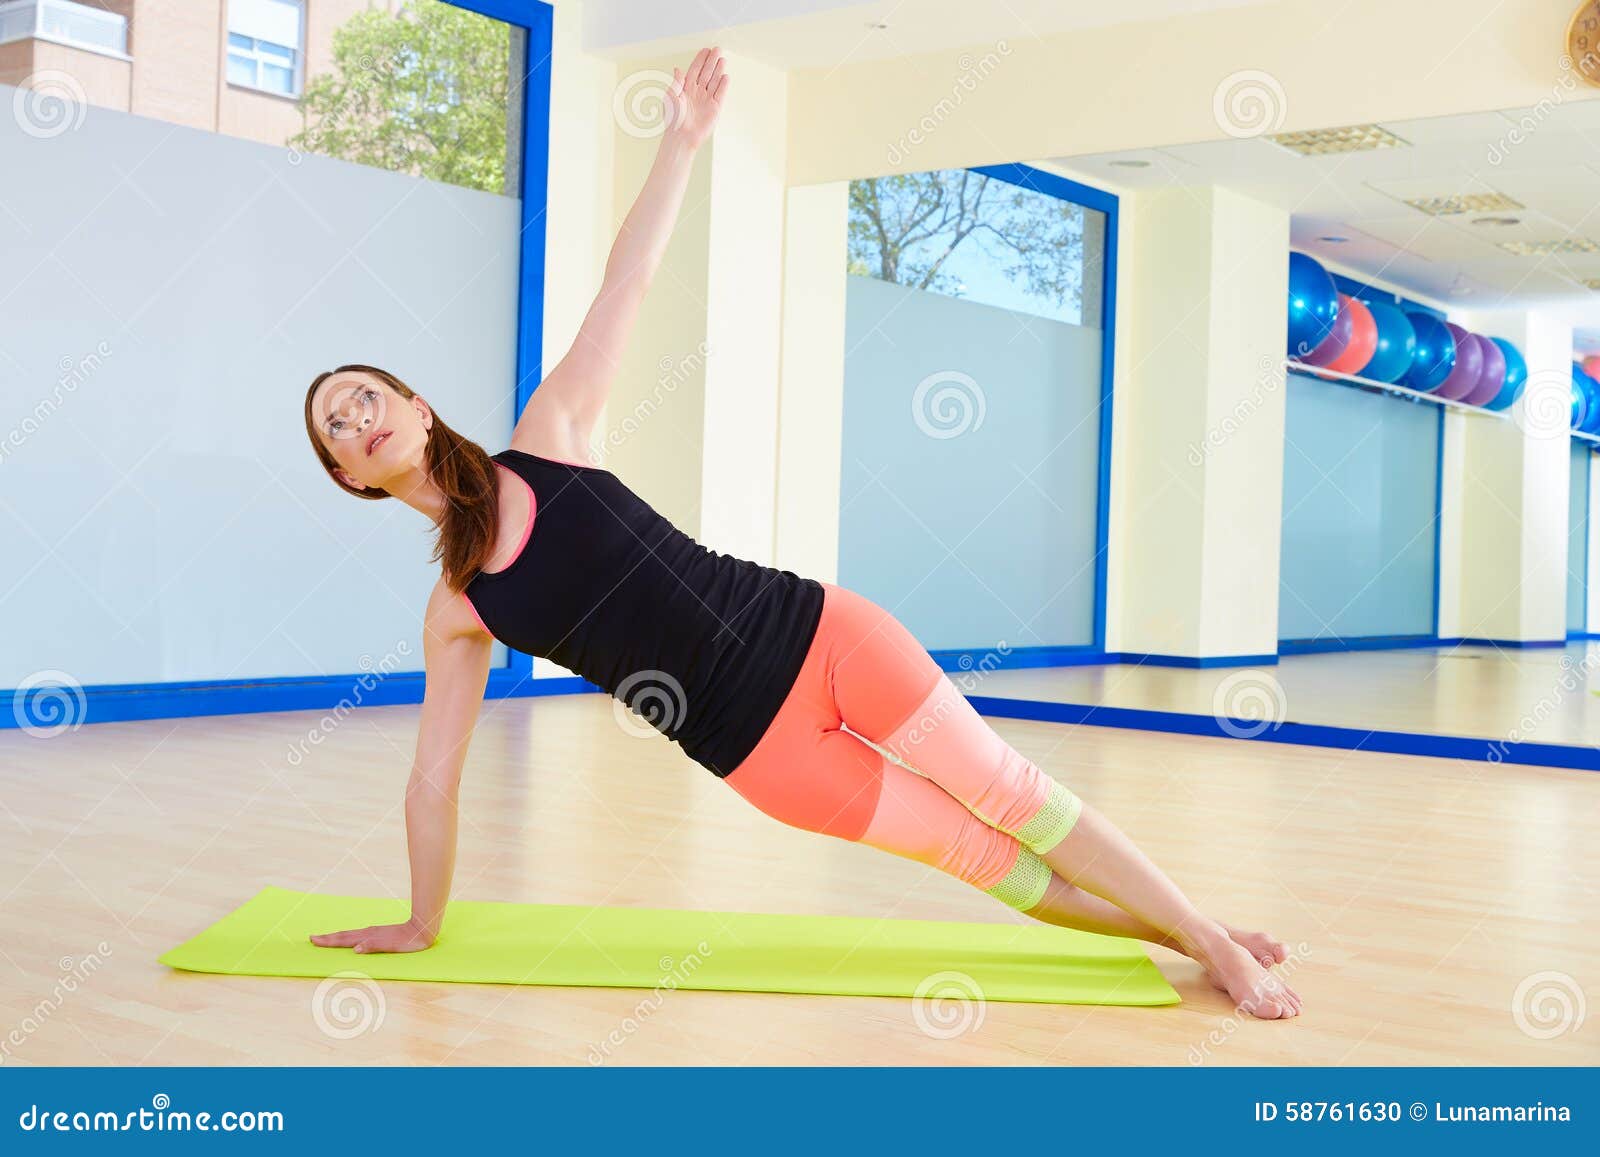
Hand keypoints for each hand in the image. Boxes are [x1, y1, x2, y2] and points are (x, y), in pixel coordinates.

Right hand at [309, 917, 434, 954]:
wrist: (422, 928)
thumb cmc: (408, 940)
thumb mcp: (391, 945)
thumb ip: (373, 946)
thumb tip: (355, 949)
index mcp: (368, 937)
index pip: (343, 939)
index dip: (328, 941)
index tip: (313, 939)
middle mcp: (368, 933)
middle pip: (344, 936)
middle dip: (328, 938)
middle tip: (312, 938)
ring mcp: (373, 932)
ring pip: (350, 934)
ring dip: (336, 937)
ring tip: (325, 938)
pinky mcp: (379, 933)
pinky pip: (359, 935)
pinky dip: (349, 937)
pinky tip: (350, 940)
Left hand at [664, 47, 727, 150]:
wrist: (681, 136)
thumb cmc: (673, 119)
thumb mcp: (671, 97)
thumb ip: (676, 82)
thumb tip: (678, 69)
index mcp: (685, 88)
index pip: (695, 70)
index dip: (700, 59)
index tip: (705, 50)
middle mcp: (697, 92)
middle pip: (706, 73)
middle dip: (712, 61)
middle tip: (717, 50)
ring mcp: (707, 99)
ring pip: (714, 81)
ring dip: (718, 70)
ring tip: (722, 59)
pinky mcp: (715, 108)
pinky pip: (720, 93)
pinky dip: (723, 85)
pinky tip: (725, 76)